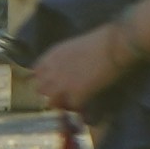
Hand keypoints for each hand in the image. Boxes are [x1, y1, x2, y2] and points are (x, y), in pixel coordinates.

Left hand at [41, 1, 149, 115]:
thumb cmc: (100, 40)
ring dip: (62, 104)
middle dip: (50, 94)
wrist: (114, 45)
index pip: (35, 74)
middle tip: (63, 97)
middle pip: (40, 89)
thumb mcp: (72, 47)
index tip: (51, 86)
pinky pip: (72, 107)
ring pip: (51, 101)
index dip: (43, 81)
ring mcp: (62, 83)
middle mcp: (52, 70)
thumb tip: (66, 68)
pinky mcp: (77, 93)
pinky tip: (86, 104)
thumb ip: (63, 59)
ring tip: (74, 103)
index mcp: (50, 56)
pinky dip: (79, 108)